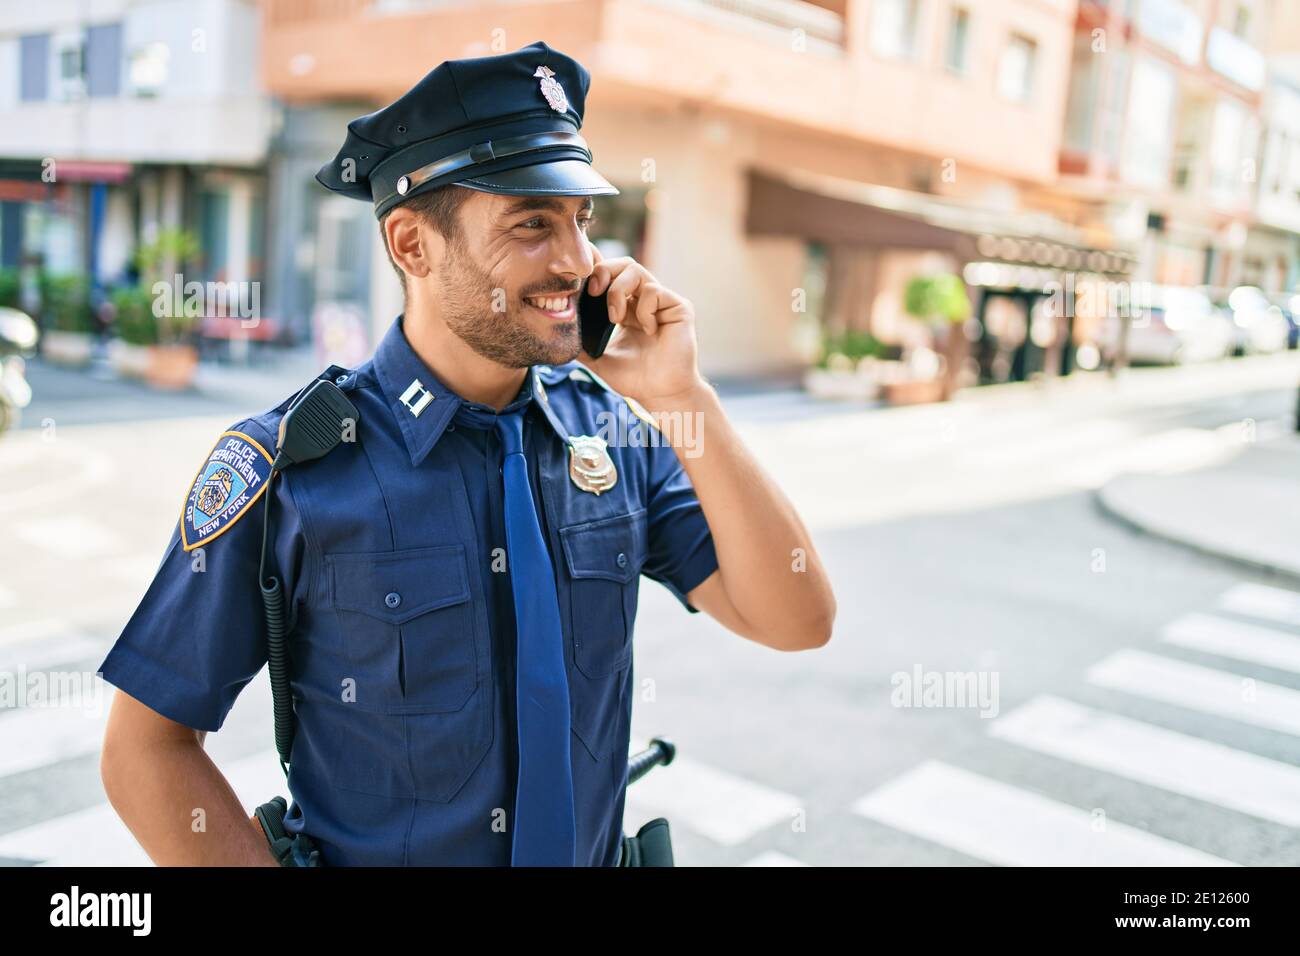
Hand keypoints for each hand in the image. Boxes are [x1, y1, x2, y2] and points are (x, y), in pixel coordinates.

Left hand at [579, 242, 704, 407]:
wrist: (659, 395)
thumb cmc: (634, 379)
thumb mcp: (598, 358)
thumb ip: (579, 343)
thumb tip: (555, 332)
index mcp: (627, 308)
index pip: (611, 276)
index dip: (595, 273)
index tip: (580, 286)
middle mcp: (645, 300)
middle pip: (623, 264)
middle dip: (604, 271)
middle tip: (593, 291)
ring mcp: (662, 302)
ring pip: (636, 271)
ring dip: (618, 291)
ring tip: (616, 318)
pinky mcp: (680, 307)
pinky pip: (654, 291)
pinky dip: (643, 309)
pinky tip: (646, 331)